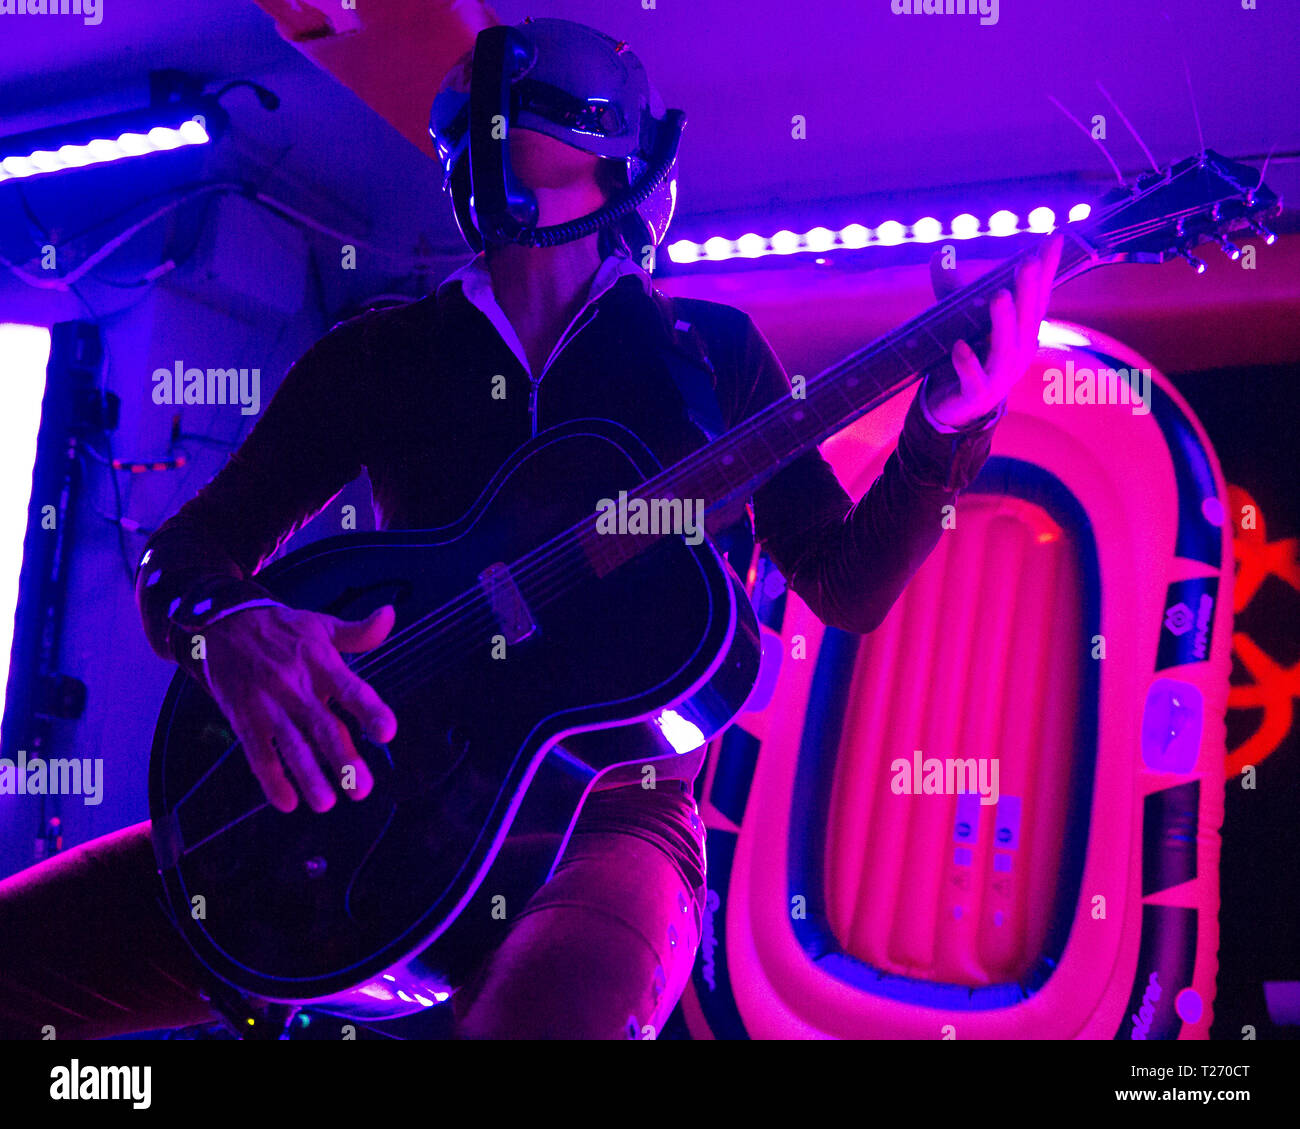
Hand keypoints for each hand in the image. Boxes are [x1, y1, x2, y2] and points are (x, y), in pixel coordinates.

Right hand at [201, 604, 398, 812]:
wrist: (223, 624)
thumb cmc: (283, 630)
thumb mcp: (322, 625)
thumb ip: (359, 632)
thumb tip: (390, 615)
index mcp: (321, 663)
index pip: (352, 689)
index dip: (370, 710)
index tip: (387, 732)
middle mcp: (295, 685)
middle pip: (323, 727)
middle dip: (344, 760)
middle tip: (363, 788)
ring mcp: (268, 704)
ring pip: (291, 745)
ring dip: (309, 777)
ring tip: (327, 803)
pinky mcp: (244, 718)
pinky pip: (257, 753)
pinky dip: (270, 779)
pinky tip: (286, 801)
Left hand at [924, 232, 1063, 427]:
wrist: (958, 409)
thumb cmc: (966, 358)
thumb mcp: (959, 320)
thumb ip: (952, 289)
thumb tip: (940, 253)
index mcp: (1020, 331)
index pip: (1036, 296)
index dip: (1046, 270)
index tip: (1055, 237)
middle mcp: (1018, 351)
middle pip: (1026, 318)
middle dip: (1029, 289)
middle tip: (1028, 262)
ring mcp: (1000, 375)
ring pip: (1005, 348)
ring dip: (1003, 322)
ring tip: (999, 296)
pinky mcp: (977, 394)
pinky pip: (975, 378)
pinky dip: (968, 362)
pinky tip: (959, 346)